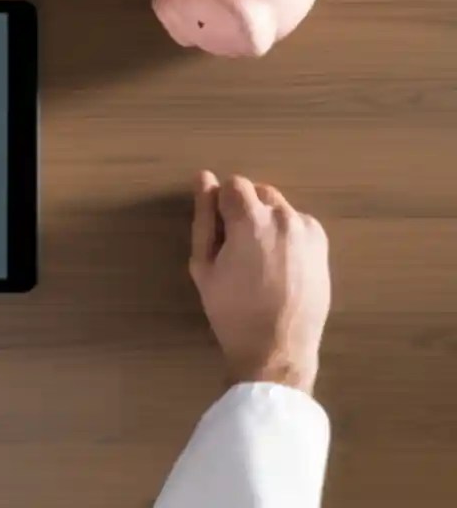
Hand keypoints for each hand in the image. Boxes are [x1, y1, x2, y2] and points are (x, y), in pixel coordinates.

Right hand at [189, 171, 330, 393]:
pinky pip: (298, 224)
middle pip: (258, 192)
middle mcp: (285, 217)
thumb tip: (204, 178)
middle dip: (244, 209)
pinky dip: (286, 235)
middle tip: (236, 247)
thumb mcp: (204, 266)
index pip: (233, 184)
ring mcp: (309, 230)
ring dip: (266, 221)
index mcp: (251, 220)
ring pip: (279, 208)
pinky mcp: (323, 245)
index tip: (218, 231)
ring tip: (259, 259)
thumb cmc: (231, 310)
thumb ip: (204, 218)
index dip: (221, 204)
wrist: (277, 348)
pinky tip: (280, 265)